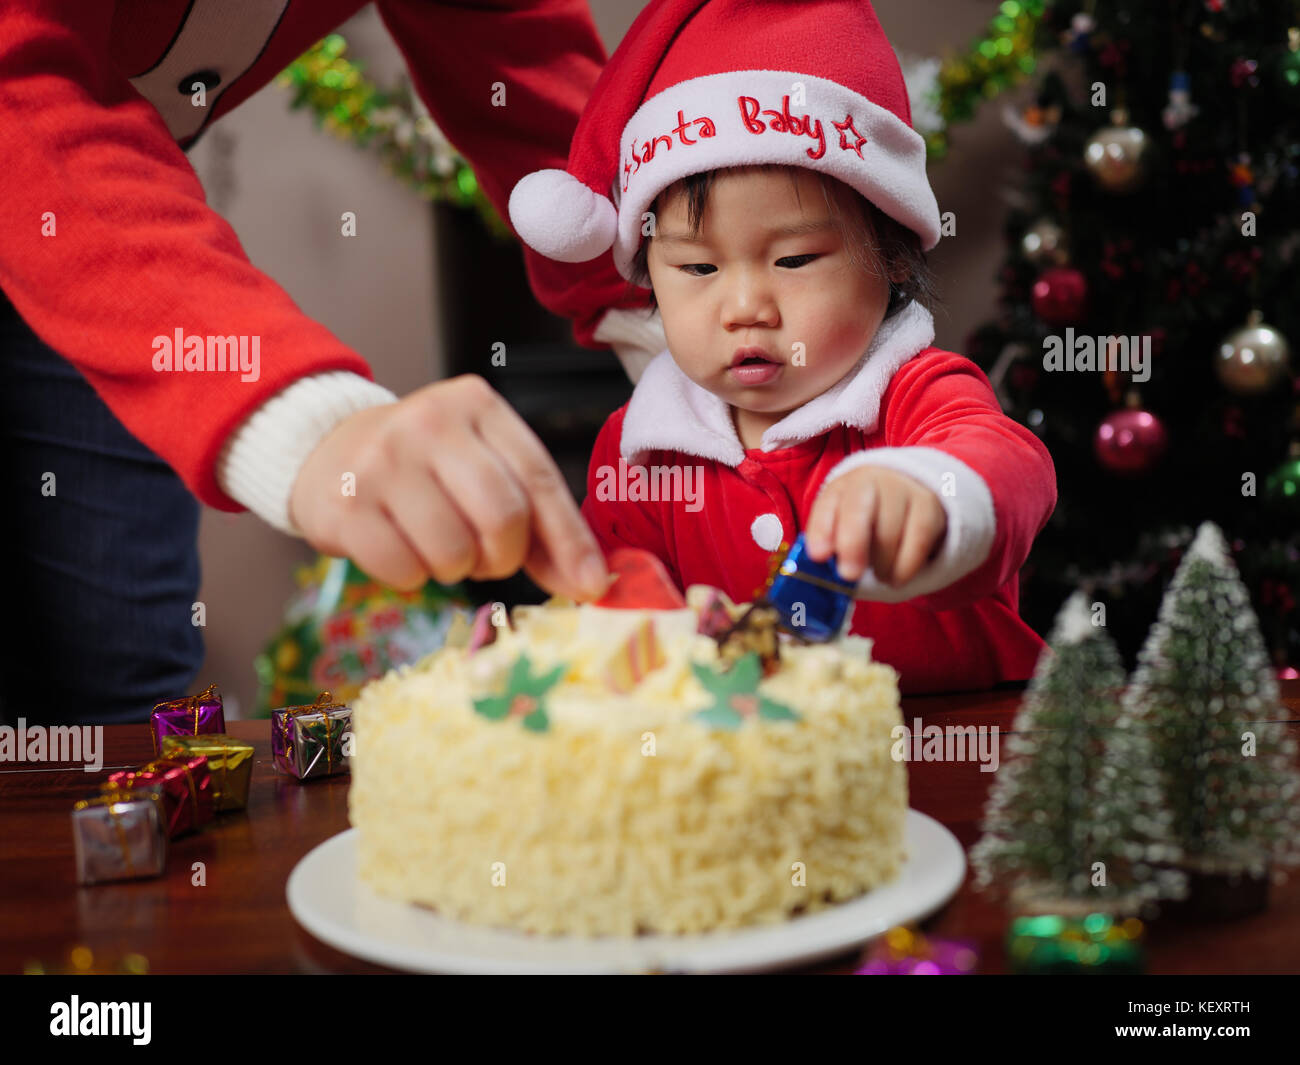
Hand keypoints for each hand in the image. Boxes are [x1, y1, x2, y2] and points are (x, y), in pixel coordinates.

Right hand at [289, 375, 607, 598]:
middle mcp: (429, 422)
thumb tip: (590, 583)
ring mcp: (382, 461)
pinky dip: (412, 577)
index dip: (570, 540)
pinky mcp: (344, 504)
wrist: (326, 448)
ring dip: (456, 569)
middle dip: (504, 556)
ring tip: (438, 545)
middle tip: (486, 557)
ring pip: (454, 551)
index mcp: (477, 404)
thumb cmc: (424, 464)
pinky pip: (405, 570)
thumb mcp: (483, 466)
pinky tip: (400, 548)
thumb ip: (539, 520)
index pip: (539, 478)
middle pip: (502, 516)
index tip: (590, 586)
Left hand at [805, 466, 947, 586]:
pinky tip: (897, 578)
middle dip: (852, 543)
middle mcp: (870, 481)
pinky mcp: (928, 504)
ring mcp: (901, 489)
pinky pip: (918, 539)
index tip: (819, 556)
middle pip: (858, 508)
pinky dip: (906, 565)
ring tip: (879, 576)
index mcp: (840, 488)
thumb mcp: (841, 527)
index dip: (821, 530)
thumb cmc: (866, 521)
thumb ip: (831, 546)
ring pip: (889, 530)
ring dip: (882, 563)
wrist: (906, 497)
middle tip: (849, 575)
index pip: (826, 505)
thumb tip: (824, 570)